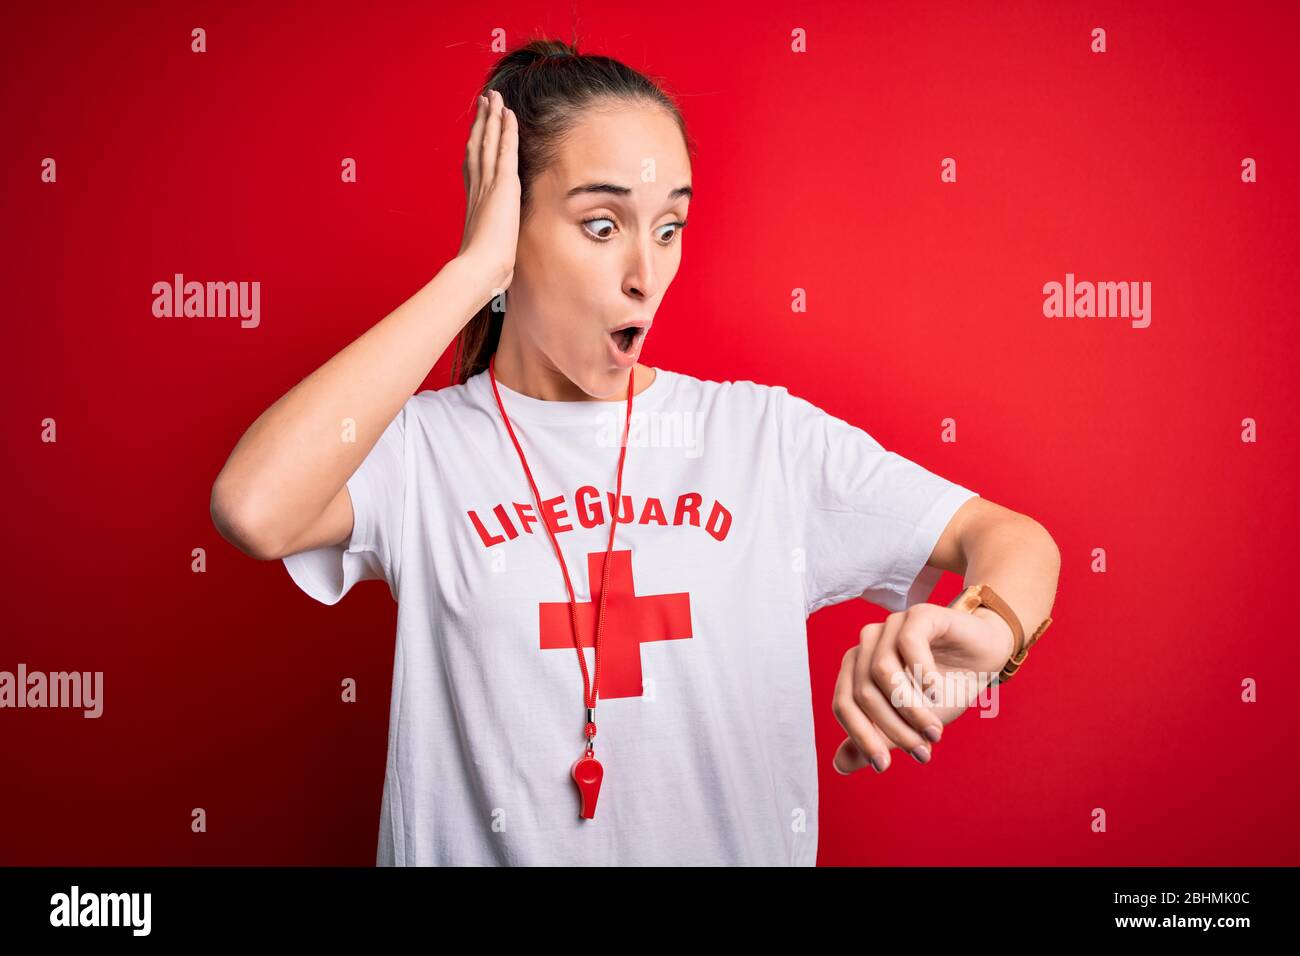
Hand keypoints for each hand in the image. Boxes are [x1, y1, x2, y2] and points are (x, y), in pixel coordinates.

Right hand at [457, 89, 519, 290]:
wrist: (480, 267)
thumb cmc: (483, 266)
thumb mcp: (489, 250)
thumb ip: (492, 244)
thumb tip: (498, 261)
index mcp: (474, 201)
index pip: (474, 165)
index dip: (475, 144)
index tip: (477, 129)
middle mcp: (477, 187)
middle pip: (477, 146)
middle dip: (481, 122)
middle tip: (484, 101)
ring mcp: (488, 184)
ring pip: (488, 142)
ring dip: (491, 117)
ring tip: (493, 97)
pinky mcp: (503, 184)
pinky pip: (504, 149)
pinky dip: (506, 130)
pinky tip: (508, 113)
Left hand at [830, 602, 1015, 774]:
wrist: (985, 660)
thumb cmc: (944, 690)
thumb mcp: (909, 723)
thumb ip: (876, 739)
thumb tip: (839, 766)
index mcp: (857, 667)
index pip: (843, 704)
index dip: (860, 737)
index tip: (883, 766)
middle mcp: (868, 644)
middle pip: (864, 692)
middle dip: (893, 729)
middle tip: (922, 751)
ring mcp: (891, 625)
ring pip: (883, 672)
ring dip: (910, 709)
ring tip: (934, 730)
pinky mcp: (918, 614)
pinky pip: (908, 645)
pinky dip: (921, 674)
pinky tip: (936, 692)